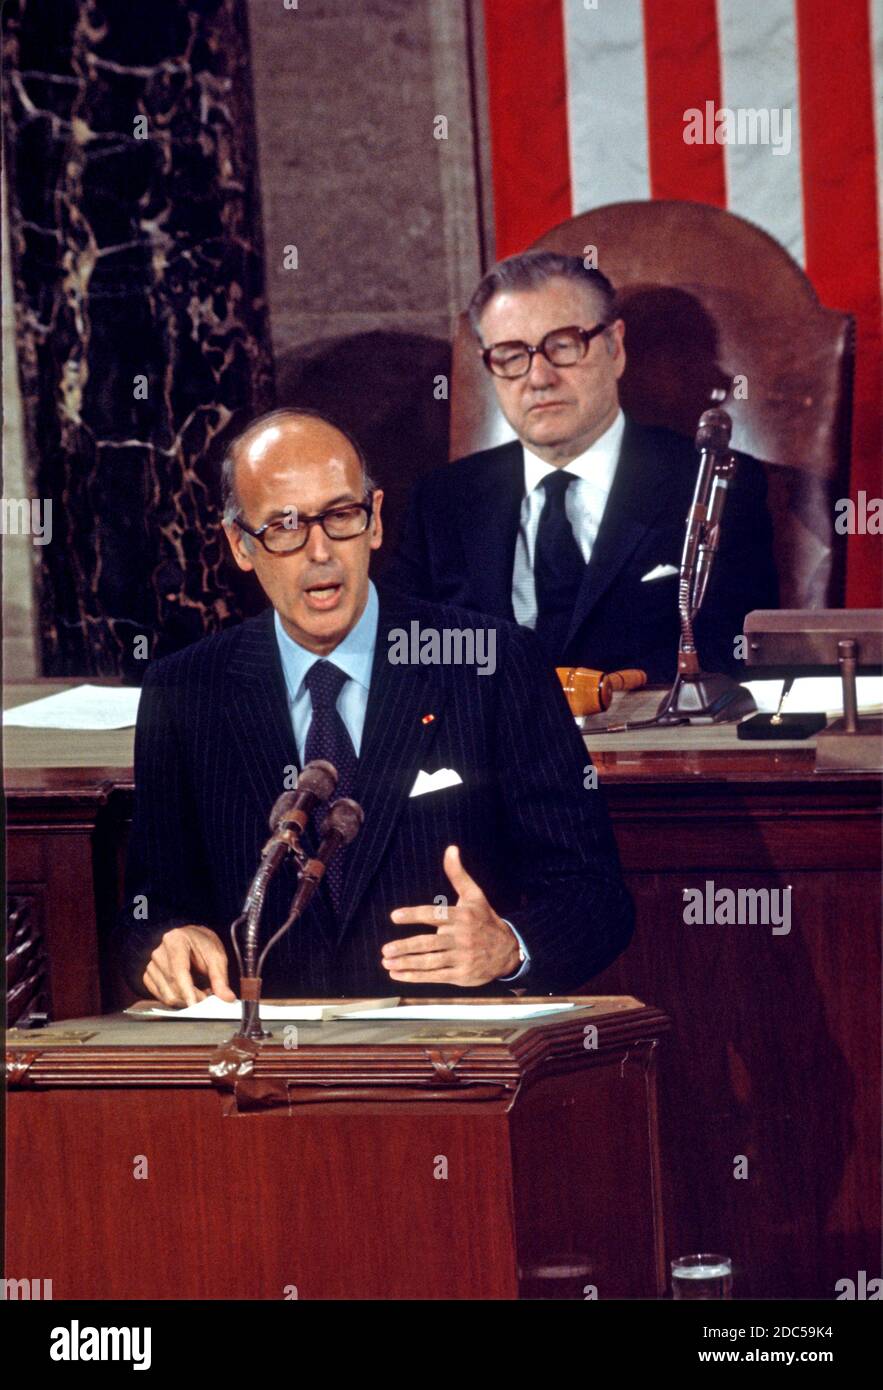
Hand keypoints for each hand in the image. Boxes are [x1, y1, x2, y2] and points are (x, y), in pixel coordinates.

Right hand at [143, 925, 235, 1007]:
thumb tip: (227, 998)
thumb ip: (220, 978)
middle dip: (192, 998)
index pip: (179, 971)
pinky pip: (161, 998)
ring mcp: (151, 965)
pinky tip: (187, 993)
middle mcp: (159, 953)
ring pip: (167, 996)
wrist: (190, 938)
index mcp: (175, 941)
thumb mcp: (217, 956)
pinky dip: (176, 1000)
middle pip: (173, 987)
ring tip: (200, 992)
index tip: (196, 1006)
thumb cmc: (203, 944)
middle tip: (208, 998)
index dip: (187, 991)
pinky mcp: (148, 977)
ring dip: (185, 1001)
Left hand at [383, 845, 521, 986]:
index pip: (434, 915)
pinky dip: (415, 977)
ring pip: (429, 962)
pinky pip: (434, 976)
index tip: (394, 916)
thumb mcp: (475, 896)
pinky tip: (397, 974)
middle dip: (406, 946)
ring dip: (406, 963)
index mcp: (462, 917)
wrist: (508, 951)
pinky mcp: (461, 975)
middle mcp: (461, 938)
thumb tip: (451, 849)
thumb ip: (458, 874)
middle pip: (429, 943)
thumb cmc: (485, 919)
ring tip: (386, 962)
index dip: (414, 915)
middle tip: (385, 949)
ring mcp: (461, 958)